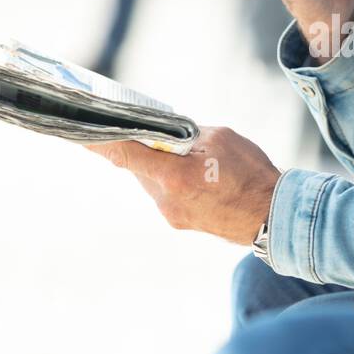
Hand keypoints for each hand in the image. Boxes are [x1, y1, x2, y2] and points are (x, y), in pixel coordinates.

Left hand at [83, 126, 280, 245]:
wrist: (273, 216)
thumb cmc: (251, 173)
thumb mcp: (218, 138)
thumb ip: (184, 134)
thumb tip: (165, 133)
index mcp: (172, 176)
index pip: (124, 153)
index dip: (99, 141)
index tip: (79, 132)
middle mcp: (165, 199)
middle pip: (137, 166)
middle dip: (142, 148)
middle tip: (152, 131)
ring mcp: (171, 214)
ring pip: (151, 180)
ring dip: (160, 165)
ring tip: (190, 158)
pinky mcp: (180, 222)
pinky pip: (165, 193)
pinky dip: (172, 180)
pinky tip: (197, 176)